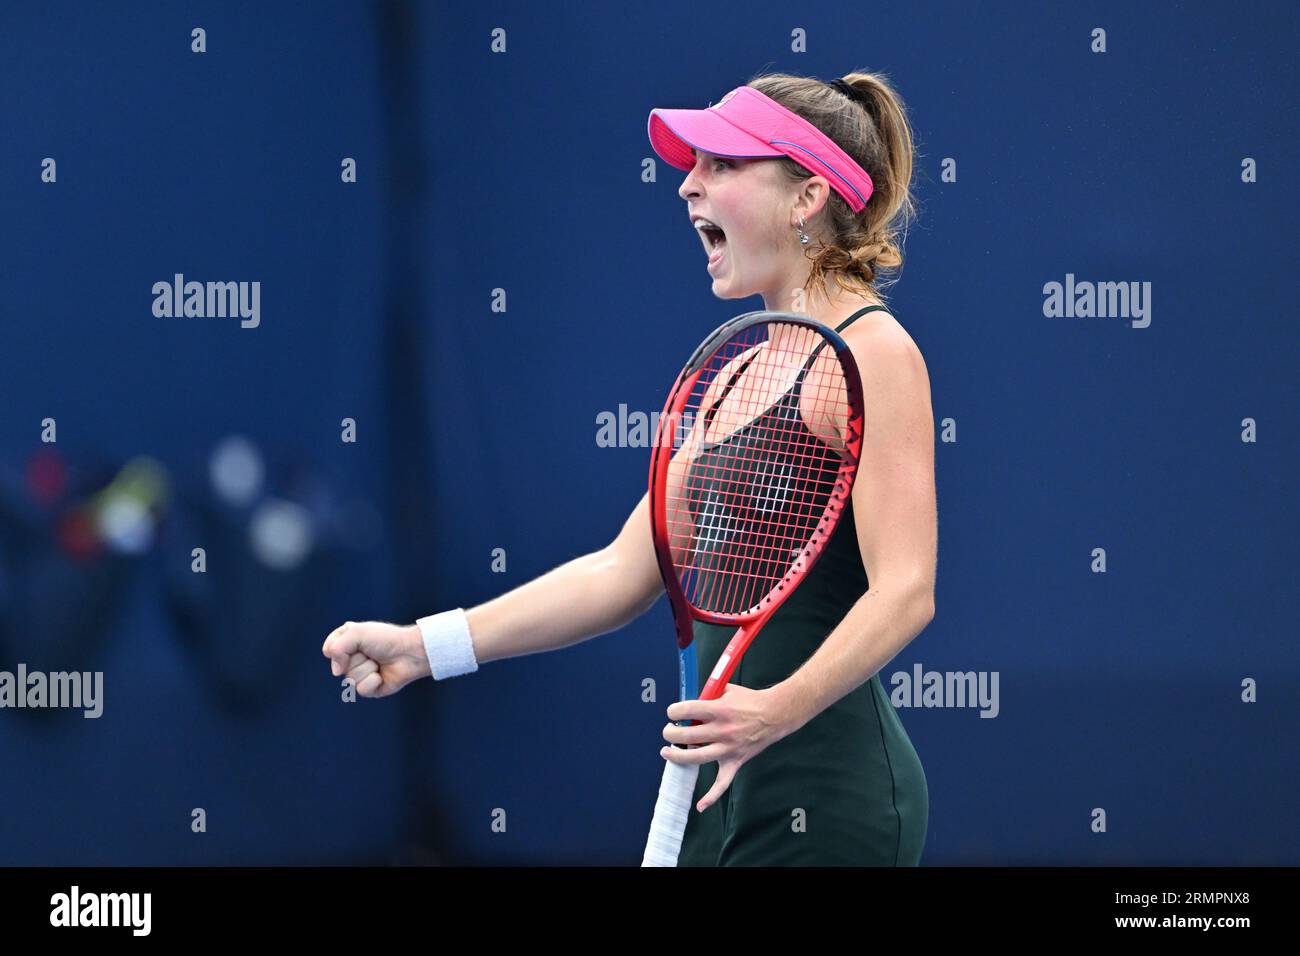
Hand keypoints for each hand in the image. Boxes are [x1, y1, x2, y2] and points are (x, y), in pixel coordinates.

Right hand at [320, 620, 428, 697]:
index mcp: (347, 642)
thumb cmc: (385, 639)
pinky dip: (373, 681)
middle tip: (372, 652)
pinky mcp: (369, 688)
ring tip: (378, 662)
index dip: (340, 647)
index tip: (356, 639)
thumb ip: (337, 647)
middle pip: (339, 666)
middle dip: (358, 658)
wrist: (409, 652)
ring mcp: (360, 674)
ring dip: (367, 669)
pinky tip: (382, 675)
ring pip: (350, 679)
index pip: (329, 649)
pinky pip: (361, 689)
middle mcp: (351, 659)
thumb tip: (336, 672)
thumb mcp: (357, 633)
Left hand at [660, 682, 796, 812]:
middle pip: (687, 735)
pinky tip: (700, 806)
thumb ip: (707, 695)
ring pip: (697, 757)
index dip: (673, 711)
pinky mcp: (735, 761)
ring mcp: (729, 748)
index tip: (672, 712)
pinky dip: (712, 796)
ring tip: (666, 751)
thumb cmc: (750, 700)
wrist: (775, 714)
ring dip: (678, 756)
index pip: (687, 710)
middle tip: (668, 731)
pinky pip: (723, 783)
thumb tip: (689, 704)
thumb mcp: (726, 690)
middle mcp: (723, 730)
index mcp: (719, 709)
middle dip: (671, 732)